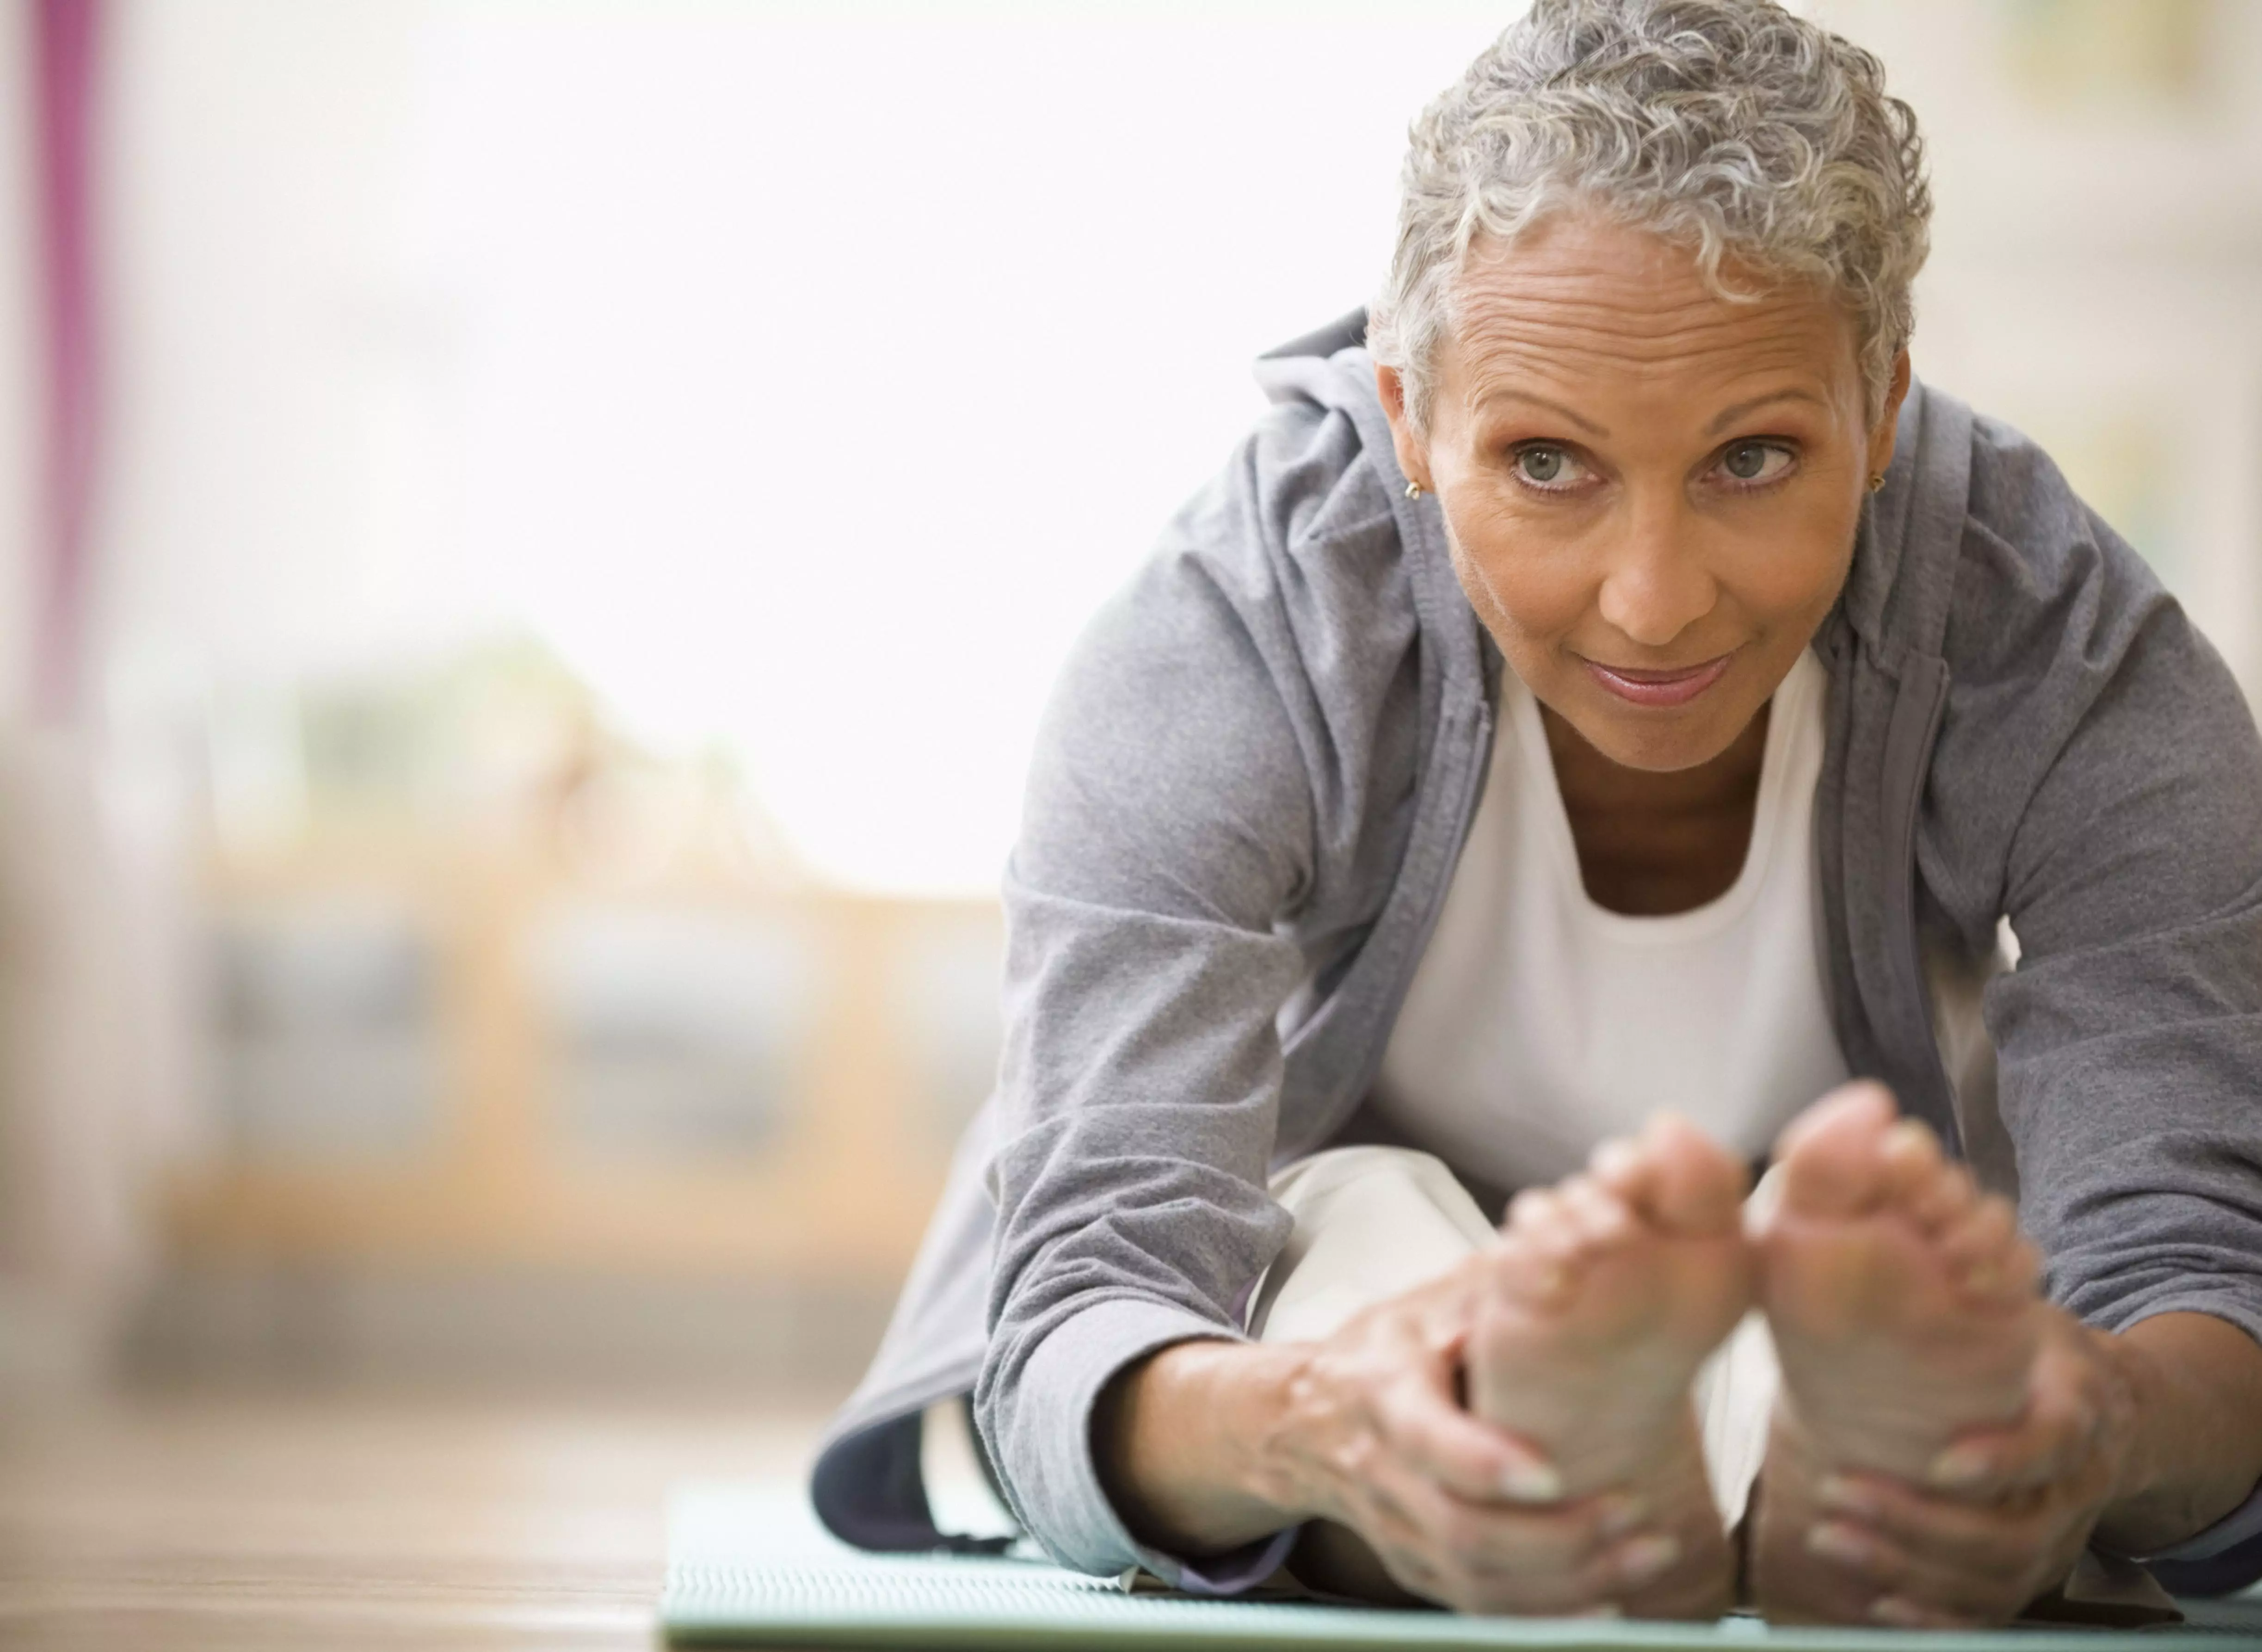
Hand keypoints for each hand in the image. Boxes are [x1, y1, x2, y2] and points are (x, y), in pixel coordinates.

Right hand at [1273, 1255, 1689, 1613]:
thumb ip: (1491, 1288)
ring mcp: (1397, 1531)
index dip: (1485, 1464)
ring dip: (1571, 1580)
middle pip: (1463, 1531)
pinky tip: (1610, 1599)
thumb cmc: (1385, 1350)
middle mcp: (1384, 1473)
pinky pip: (1478, 1610)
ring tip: (1647, 1550)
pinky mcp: (1414, 1568)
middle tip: (1637, 1511)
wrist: (1302, 1419)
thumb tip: (1563, 1256)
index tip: (1553, 1472)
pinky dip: (1546, 1615)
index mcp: (1383, 1393)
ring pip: (1478, 1583)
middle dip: (1559, 1536)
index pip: (1426, 1440)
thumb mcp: (1426, 1302)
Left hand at [1786, 1307, 2132, 1626]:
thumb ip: (1968, 1290)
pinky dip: (1937, 1616)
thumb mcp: (2015, 1309)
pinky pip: (1991, 1612)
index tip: (1939, 1462)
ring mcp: (2055, 1536)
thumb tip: (1879, 1235)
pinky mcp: (2029, 1568)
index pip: (2052, 1443)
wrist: (2089, 1401)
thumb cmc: (2027, 1347)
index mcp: (2075, 1411)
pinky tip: (1879, 1602)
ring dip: (1909, 1566)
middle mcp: (2073, 1487)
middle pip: (2012, 1530)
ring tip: (1832, 1535)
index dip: (2001, 1460)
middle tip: (1838, 1491)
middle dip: (1920, 1522)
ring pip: (1995, 1577)